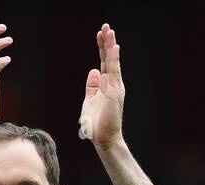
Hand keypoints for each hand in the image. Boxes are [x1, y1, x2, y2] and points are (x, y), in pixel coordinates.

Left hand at [79, 22, 123, 147]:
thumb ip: (91, 86)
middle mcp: (112, 84)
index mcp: (106, 85)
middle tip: (106, 26)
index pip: (104, 62)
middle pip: (109, 59)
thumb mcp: (89, 101)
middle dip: (107, 42)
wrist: (103, 139)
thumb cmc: (96, 124)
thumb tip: (93, 70)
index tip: (99, 34)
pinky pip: (115, 73)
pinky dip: (114, 60)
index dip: (101, 48)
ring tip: (109, 31)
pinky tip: (114, 48)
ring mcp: (115, 88)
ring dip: (111, 46)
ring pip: (113, 62)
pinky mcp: (115, 93)